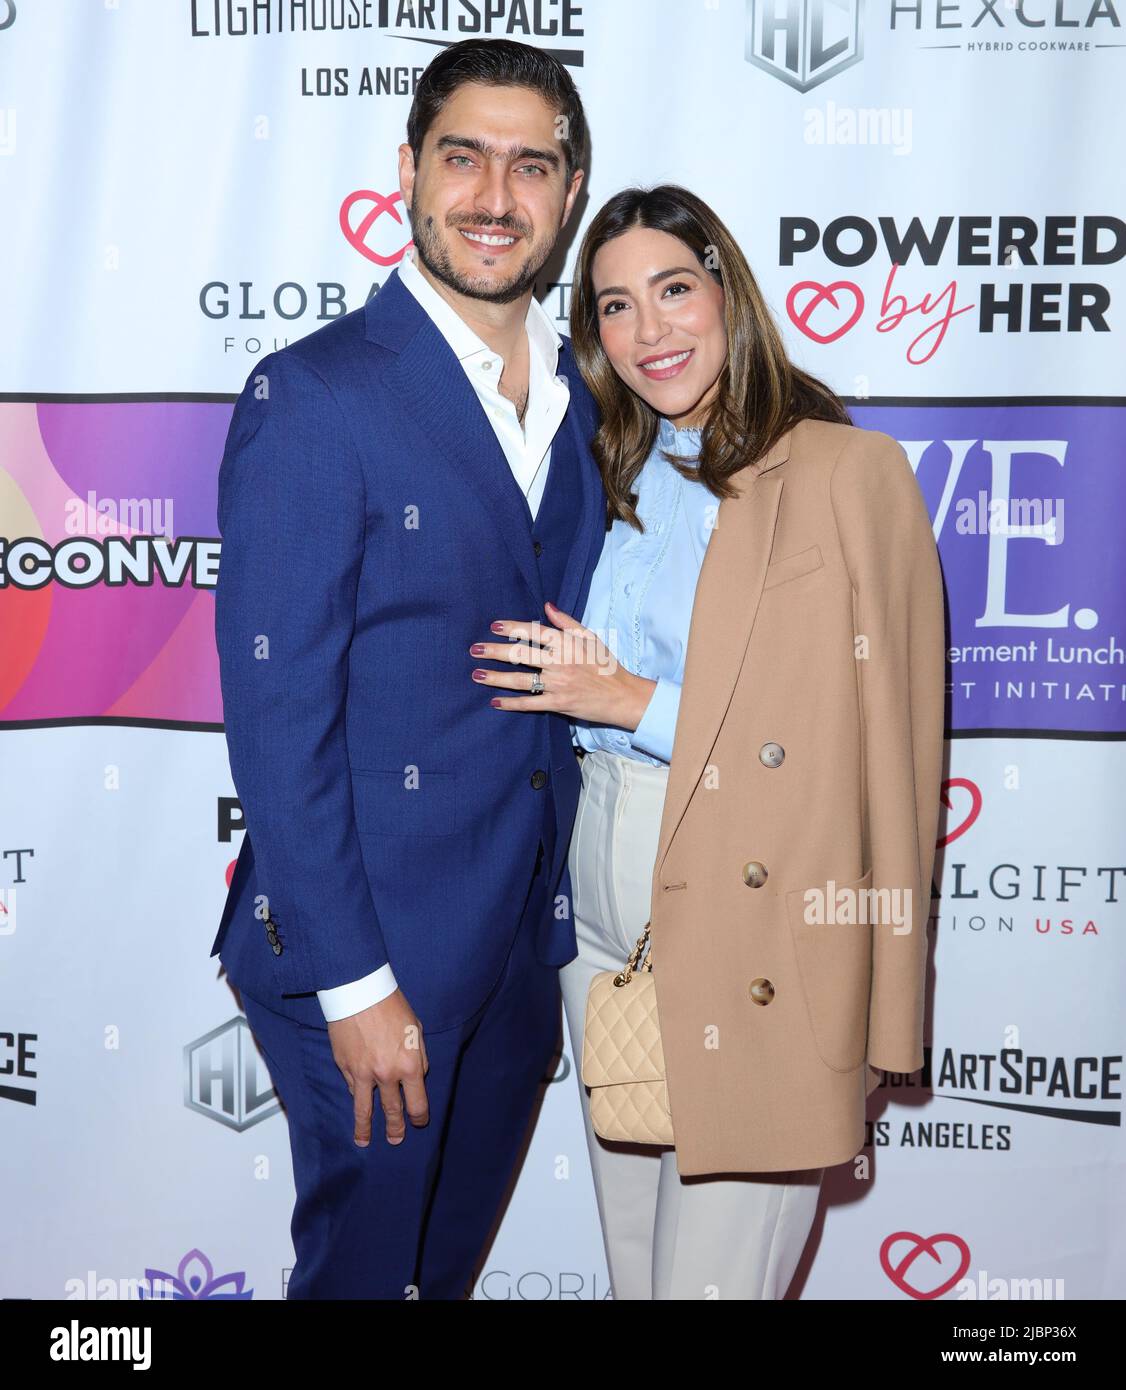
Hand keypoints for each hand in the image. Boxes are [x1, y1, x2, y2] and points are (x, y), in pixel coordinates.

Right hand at [326, 989, 428, 1147]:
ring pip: (365, 1109)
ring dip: (365, 1128)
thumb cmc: (392, 1007)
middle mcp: (387, 1074)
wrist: (359, 991)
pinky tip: (358, 1105)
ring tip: (364, 1142)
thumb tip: (417, 1077)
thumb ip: (419, 1058)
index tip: (419, 1122)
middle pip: (392, 1110)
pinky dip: (356, 1097)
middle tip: (396, 1139)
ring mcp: (363, 1073)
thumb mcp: (416, 1030)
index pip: (417, 1102)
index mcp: (409, 1065)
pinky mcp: (345, 1067)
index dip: (420, 1116)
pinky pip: (353, 1089)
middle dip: (395, 1128)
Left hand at [469, 600, 656, 727]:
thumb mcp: (591, 638)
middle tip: (475, 650)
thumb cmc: (607, 665)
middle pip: (521, 654)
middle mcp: (560, 662)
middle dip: (495, 651)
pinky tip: (495, 701)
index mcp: (567, 643)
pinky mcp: (558, 703)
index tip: (494, 626)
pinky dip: (511, 703)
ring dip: (496, 677)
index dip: (512, 628)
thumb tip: (547, 606)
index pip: (534, 631)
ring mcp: (558, 684)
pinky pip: (530, 703)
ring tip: (477, 675)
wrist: (622, 695)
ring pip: (520, 680)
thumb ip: (567, 622)